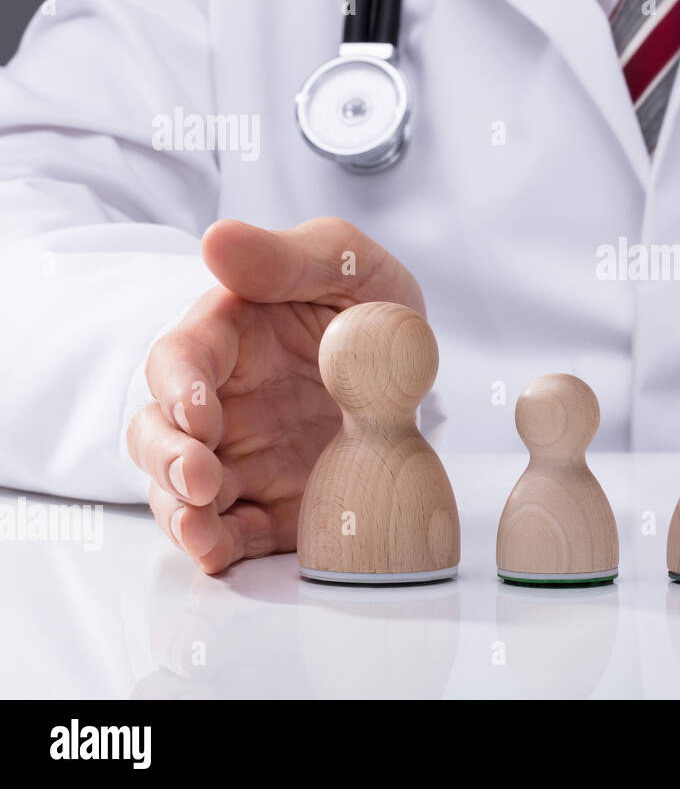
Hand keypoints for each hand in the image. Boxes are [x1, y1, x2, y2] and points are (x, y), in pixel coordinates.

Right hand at [127, 218, 424, 573]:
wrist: (409, 365)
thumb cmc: (364, 301)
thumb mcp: (342, 263)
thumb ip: (284, 256)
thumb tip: (217, 239)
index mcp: (227, 335)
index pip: (181, 358)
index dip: (181, 386)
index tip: (201, 412)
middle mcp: (220, 400)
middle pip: (159, 430)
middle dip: (167, 458)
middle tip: (199, 478)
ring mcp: (239, 454)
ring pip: (177, 487)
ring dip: (179, 509)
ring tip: (200, 526)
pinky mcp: (267, 503)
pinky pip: (229, 531)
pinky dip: (216, 546)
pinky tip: (217, 553)